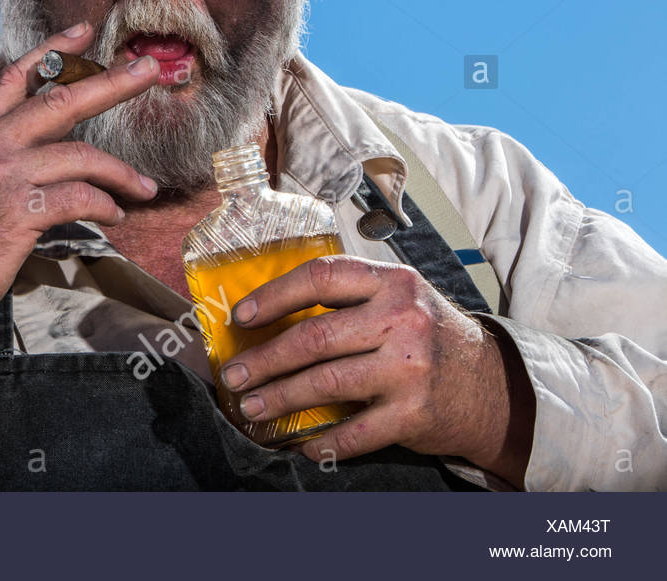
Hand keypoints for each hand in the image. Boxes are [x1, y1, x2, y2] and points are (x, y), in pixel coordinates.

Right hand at [0, 22, 160, 328]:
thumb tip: (48, 140)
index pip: (17, 76)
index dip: (53, 49)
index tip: (85, 30)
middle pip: (62, 101)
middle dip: (111, 83)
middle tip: (148, 71)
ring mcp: (5, 176)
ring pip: (81, 156)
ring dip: (121, 173)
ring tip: (145, 188)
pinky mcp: (20, 213)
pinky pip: (79, 198)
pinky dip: (105, 206)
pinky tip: (115, 215)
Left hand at [220, 255, 534, 485]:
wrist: (491, 386)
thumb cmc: (429, 336)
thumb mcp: (399, 298)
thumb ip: (350, 297)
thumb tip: (271, 312)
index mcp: (393, 282)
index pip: (321, 278)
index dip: (274, 296)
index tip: (242, 317)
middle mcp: (403, 321)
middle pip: (315, 338)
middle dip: (265, 359)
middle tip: (233, 375)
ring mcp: (409, 368)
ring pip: (326, 383)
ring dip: (280, 398)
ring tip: (251, 407)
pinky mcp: (414, 413)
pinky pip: (355, 432)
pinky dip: (323, 442)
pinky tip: (300, 445)